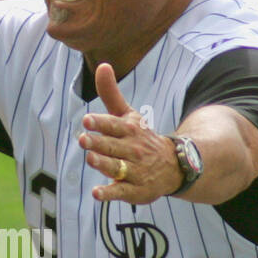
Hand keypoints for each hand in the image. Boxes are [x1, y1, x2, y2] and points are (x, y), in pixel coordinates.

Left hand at [79, 62, 183, 203]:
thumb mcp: (129, 116)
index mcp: (131, 130)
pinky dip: (109, 193)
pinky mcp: (135, 190)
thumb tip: (102, 65)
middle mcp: (133, 150)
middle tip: (83, 138)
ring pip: (117, 167)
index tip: (87, 120)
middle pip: (113, 146)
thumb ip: (112, 94)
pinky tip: (97, 192)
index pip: (114, 125)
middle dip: (99, 143)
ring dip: (103, 164)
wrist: (174, 166)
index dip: (101, 123)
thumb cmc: (142, 138)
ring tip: (90, 159)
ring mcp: (135, 171)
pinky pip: (121, 192)